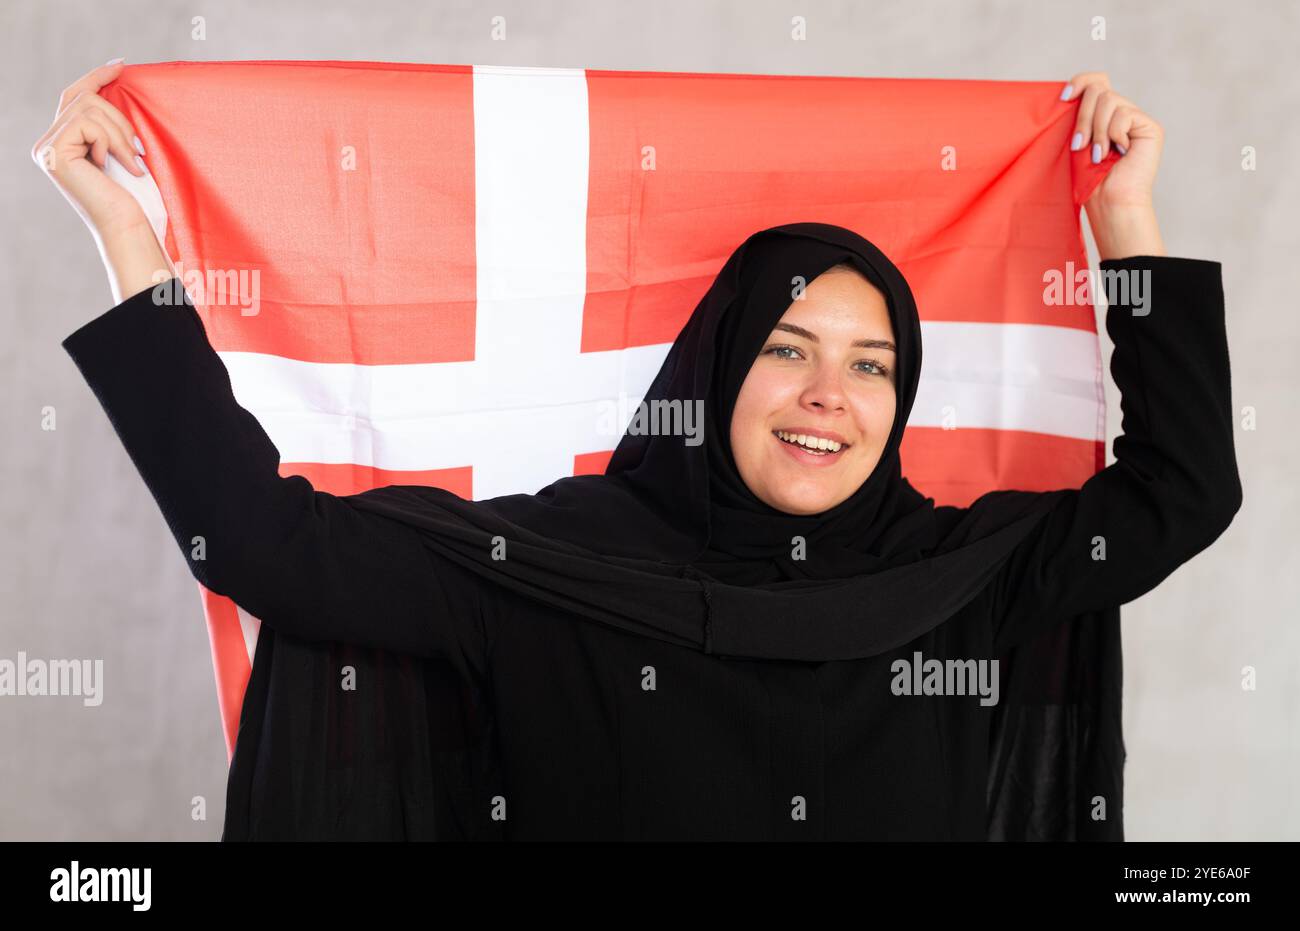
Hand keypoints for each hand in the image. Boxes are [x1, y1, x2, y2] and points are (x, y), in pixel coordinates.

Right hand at [31, 59, 150, 238]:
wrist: (128, 227)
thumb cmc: (133, 197)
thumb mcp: (121, 152)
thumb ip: (109, 126)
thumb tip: (114, 89)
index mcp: (63, 142)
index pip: (74, 97)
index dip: (96, 77)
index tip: (121, 65)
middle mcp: (48, 143)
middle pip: (83, 97)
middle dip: (119, 118)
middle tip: (139, 149)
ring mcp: (47, 148)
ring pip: (88, 108)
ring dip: (119, 133)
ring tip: (133, 161)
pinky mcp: (54, 153)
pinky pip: (87, 124)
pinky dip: (110, 141)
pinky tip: (117, 167)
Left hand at [1060, 71, 1165, 258]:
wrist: (1108, 202)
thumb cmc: (1088, 179)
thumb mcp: (1075, 141)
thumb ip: (1076, 115)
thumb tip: (1066, 91)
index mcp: (1102, 114)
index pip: (1096, 80)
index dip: (1080, 82)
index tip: (1062, 98)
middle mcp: (1121, 112)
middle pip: (1098, 89)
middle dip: (1083, 118)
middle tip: (1078, 146)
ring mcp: (1136, 118)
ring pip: (1108, 100)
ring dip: (1096, 130)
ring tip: (1098, 155)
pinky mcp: (1149, 126)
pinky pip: (1123, 114)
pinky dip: (1113, 135)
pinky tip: (1119, 152)